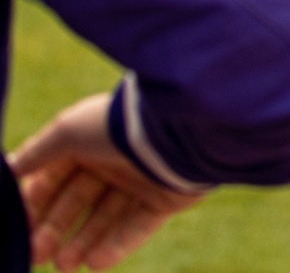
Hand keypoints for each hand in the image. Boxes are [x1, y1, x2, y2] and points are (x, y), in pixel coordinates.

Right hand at [8, 94, 204, 270]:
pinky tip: (95, 262)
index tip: (16, 230)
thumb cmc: (115, 126)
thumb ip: (35, 154)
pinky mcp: (166, 199)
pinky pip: (137, 227)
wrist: (175, 130)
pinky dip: (117, 245)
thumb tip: (8, 170)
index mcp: (89, 142)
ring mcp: (141, 181)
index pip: (54, 179)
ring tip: (65, 265)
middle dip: (55, 230)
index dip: (34, 204)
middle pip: (77, 202)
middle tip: (35, 256)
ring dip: (83, 243)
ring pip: (106, 219)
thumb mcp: (66, 133)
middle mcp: (115, 161)